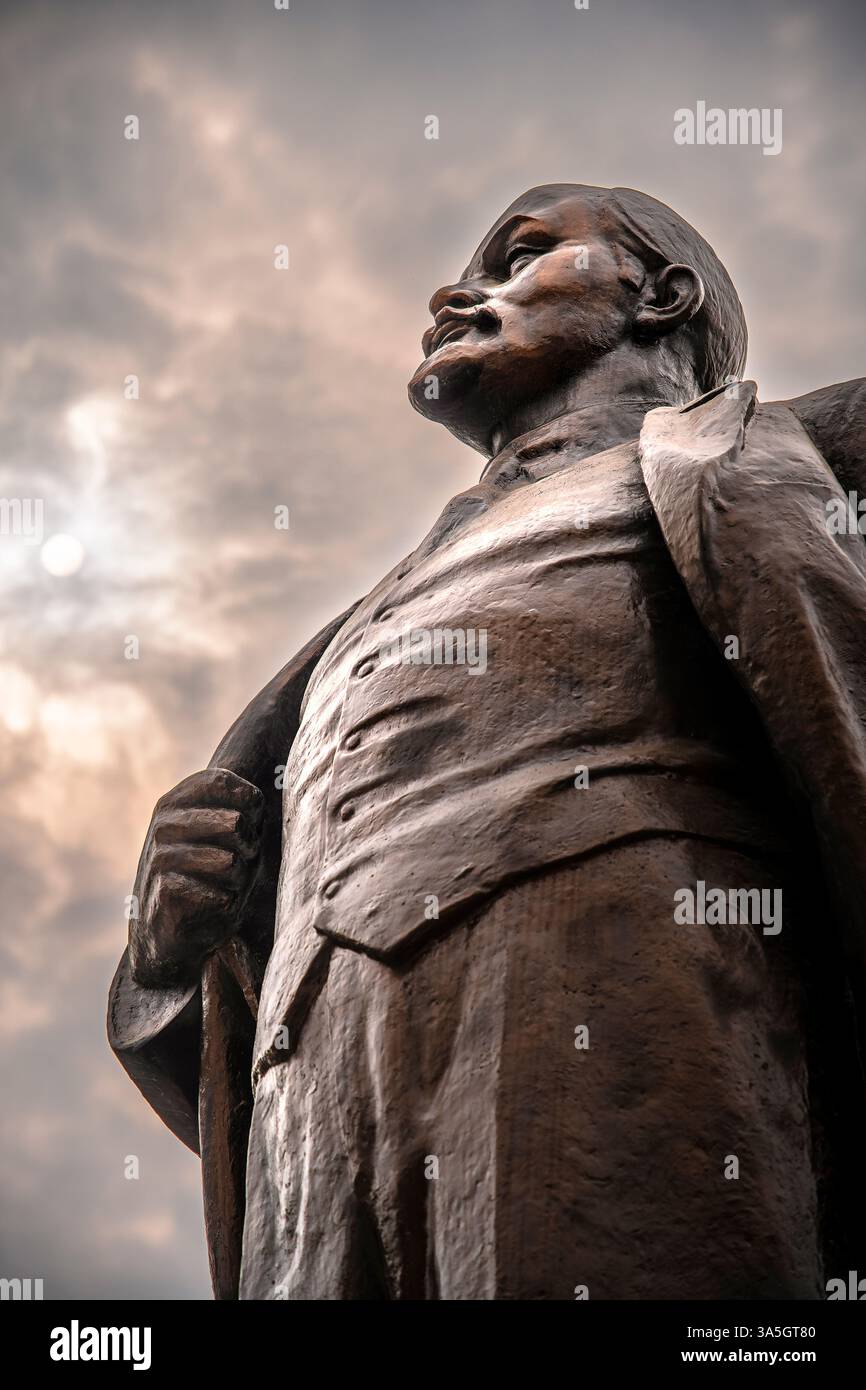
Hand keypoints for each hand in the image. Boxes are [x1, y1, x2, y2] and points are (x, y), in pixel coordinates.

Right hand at [128, 767, 263, 987]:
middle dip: (250, 846)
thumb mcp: (233, 839)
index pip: (220, 780)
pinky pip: (218, 893)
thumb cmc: (213, 877)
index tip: (253, 823)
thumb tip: (257, 797)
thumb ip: (244, 813)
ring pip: (229, 862)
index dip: (250, 802)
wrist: (178, 932)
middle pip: (235, 822)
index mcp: (176, 802)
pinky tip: (214, 904)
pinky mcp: (162, 891)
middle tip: (240, 862)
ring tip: (227, 885)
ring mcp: (159, 856)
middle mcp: (163, 824)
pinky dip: (226, 902)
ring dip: (238, 879)